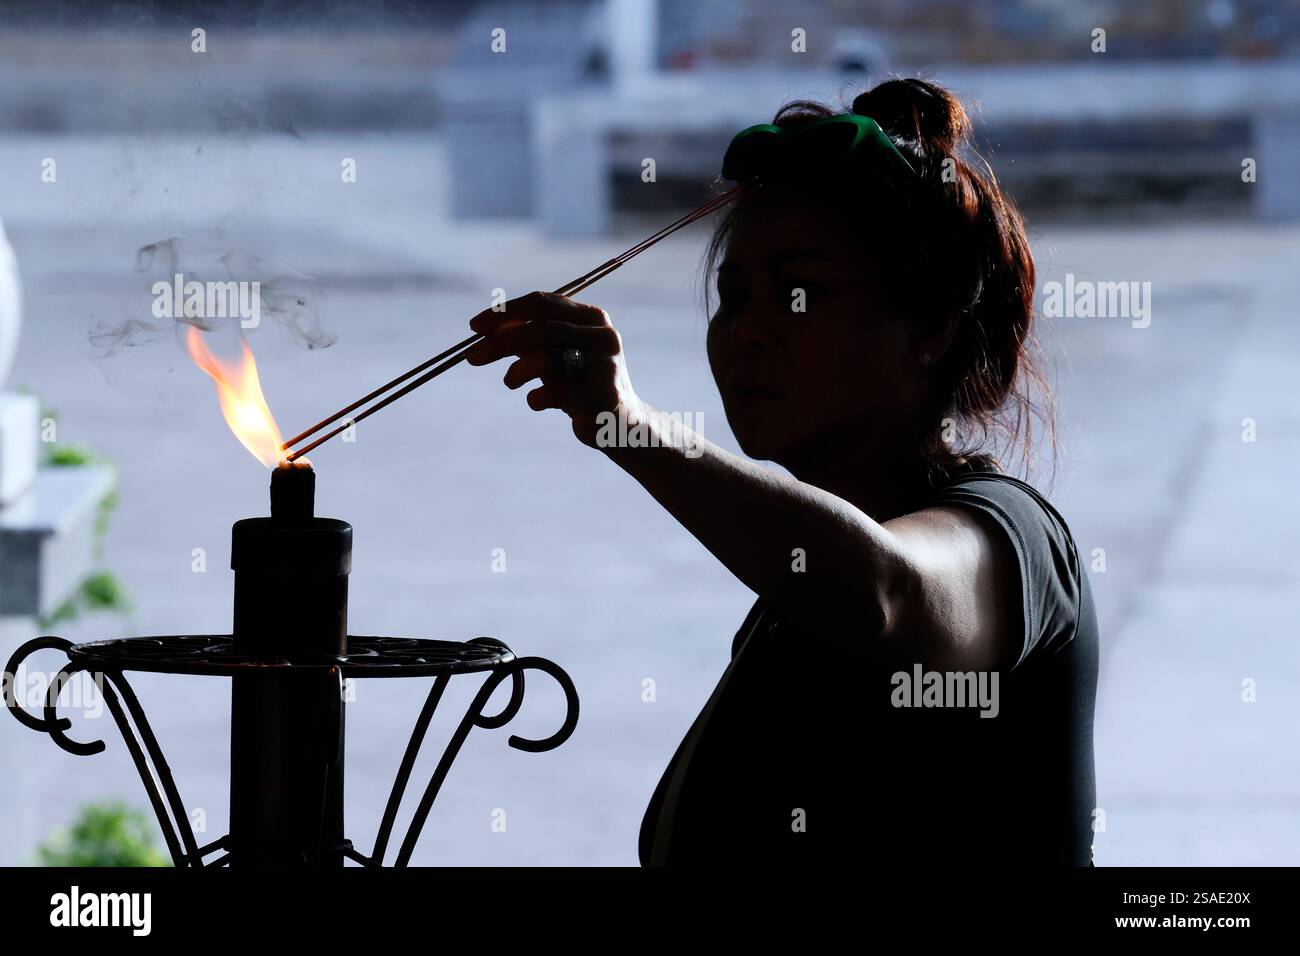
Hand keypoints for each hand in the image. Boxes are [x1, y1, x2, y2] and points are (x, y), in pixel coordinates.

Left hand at [465, 291, 645, 448]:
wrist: (622, 425)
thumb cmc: (580, 384)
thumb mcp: (555, 354)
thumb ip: (527, 338)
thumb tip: (484, 328)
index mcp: (592, 317)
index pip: (542, 303)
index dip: (505, 312)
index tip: (474, 327)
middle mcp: (602, 336)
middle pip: (541, 329)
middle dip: (500, 342)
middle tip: (472, 357)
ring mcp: (606, 366)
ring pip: (546, 359)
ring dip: (516, 372)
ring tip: (510, 382)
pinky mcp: (603, 396)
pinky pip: (554, 393)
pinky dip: (534, 398)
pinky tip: (536, 401)